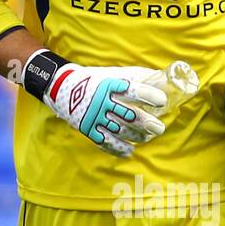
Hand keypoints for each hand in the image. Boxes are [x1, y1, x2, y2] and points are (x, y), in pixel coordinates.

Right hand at [25, 52, 167, 156]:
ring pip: (120, 131)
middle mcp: (102, 101)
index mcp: (110, 85)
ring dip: (137, 136)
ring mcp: (94, 117)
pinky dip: (118, 148)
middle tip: (160, 128)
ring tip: (147, 137)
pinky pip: (105, 142)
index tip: (162, 102)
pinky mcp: (87, 129)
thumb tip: (160, 77)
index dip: (149, 96)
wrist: (62, 86)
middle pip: (130, 116)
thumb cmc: (95, 80)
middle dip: (147, 124)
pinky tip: (129, 151)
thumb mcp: (112, 74)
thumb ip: (135, 77)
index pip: (133, 90)